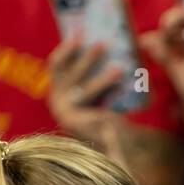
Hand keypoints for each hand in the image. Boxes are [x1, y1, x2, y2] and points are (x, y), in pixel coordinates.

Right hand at [46, 35, 125, 151]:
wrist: (106, 151)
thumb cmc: (101, 118)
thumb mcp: (95, 93)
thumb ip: (93, 74)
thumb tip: (105, 44)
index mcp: (57, 90)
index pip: (56, 64)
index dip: (67, 48)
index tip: (81, 33)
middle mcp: (57, 102)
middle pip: (72, 74)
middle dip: (89, 58)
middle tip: (105, 44)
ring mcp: (66, 115)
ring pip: (87, 91)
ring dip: (104, 78)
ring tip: (121, 69)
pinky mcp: (80, 128)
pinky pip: (98, 108)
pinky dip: (112, 99)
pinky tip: (126, 93)